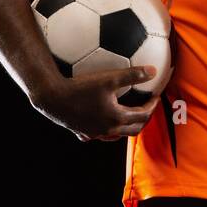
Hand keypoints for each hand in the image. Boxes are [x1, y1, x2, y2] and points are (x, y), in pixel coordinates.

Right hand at [30, 65, 161, 141]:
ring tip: (128, 117)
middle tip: (147, 109)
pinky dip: (106, 130)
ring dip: (126, 127)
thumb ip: (132, 75)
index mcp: (117, 118)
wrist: (51, 98)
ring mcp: (94, 133)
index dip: (152, 106)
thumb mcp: (109, 78)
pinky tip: (102, 121)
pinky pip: (98, 134)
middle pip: (133, 130)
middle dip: (143, 120)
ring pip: (116, 135)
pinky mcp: (82, 132)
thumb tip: (153, 71)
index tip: (155, 96)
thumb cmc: (80, 87)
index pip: (142, 115)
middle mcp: (107, 130)